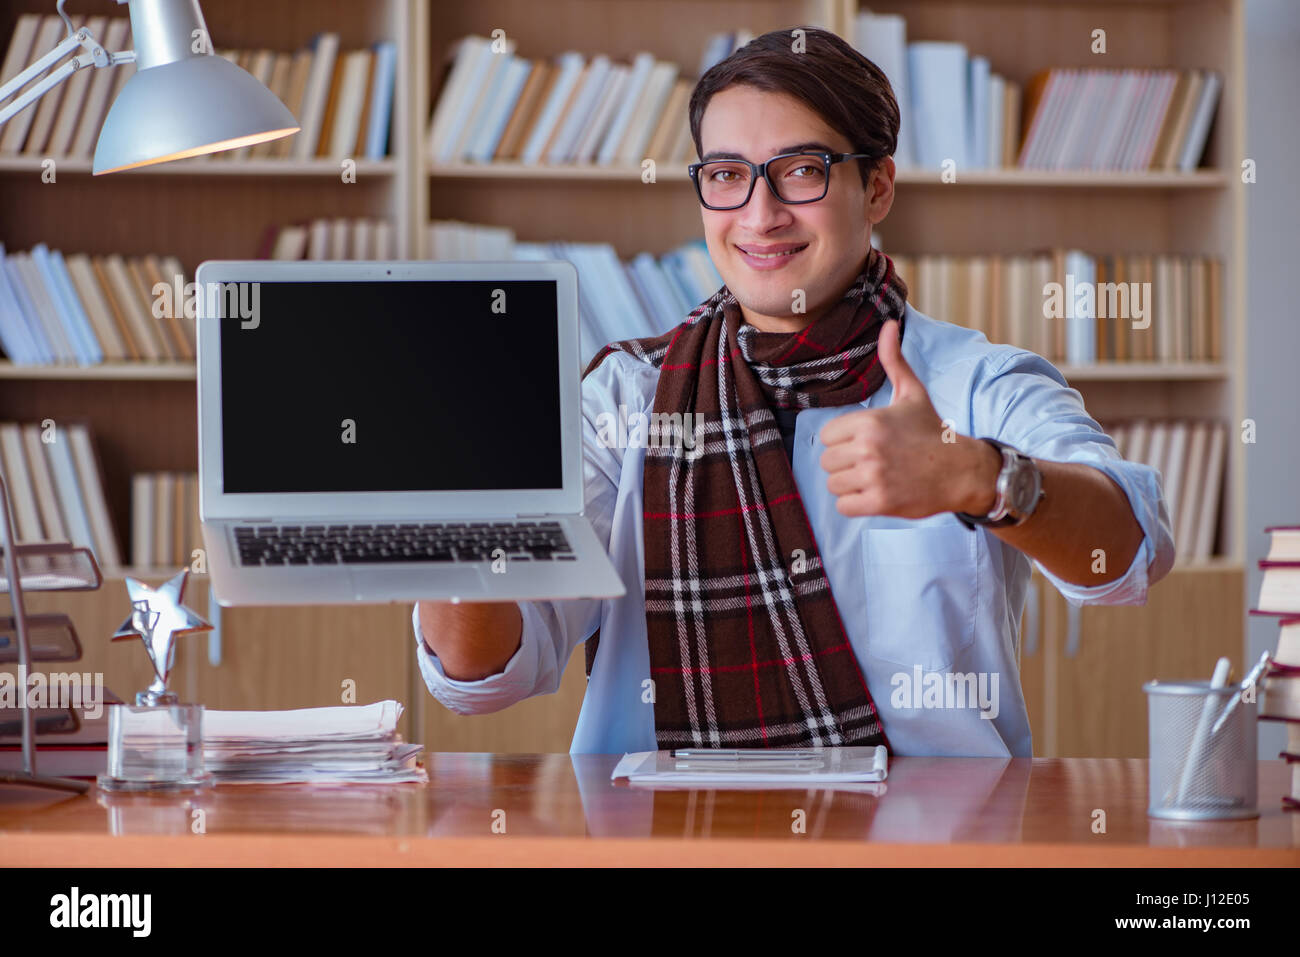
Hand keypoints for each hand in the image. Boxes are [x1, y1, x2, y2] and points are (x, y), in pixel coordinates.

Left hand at [818, 319, 997, 517]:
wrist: (962, 470)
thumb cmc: (932, 431)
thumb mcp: (912, 393)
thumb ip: (894, 361)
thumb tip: (889, 324)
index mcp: (870, 422)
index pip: (827, 436)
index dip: (843, 441)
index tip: (865, 442)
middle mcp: (869, 448)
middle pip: (827, 462)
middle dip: (845, 464)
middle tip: (870, 462)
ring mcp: (874, 477)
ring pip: (834, 484)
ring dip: (849, 485)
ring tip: (873, 478)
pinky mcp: (880, 502)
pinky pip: (844, 507)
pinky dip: (855, 504)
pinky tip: (874, 494)